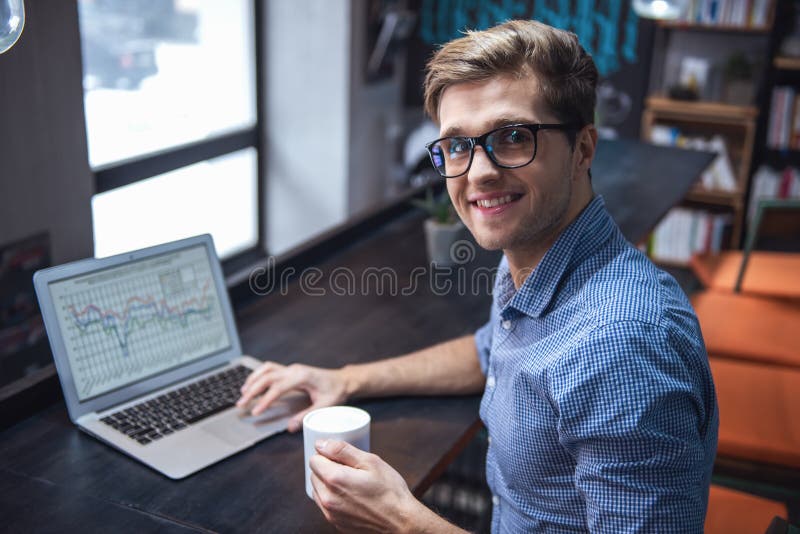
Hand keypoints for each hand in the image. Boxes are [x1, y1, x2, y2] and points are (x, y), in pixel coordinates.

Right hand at [236, 362, 347, 431]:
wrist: (343, 381)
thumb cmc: (336, 391)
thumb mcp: (324, 405)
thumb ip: (306, 416)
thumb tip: (290, 426)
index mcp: (302, 377)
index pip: (277, 388)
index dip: (265, 400)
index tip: (255, 411)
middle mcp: (294, 370)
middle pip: (267, 377)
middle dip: (252, 390)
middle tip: (241, 404)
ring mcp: (291, 368)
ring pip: (266, 369)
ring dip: (253, 379)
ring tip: (242, 393)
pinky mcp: (290, 370)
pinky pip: (270, 368)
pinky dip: (259, 375)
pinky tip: (252, 383)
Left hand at [310, 440, 448, 532]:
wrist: (400, 522)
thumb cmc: (389, 491)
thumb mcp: (370, 461)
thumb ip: (342, 450)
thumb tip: (321, 444)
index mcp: (335, 480)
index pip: (314, 460)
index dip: (326, 454)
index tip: (339, 456)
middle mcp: (328, 499)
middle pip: (314, 475)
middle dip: (326, 468)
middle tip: (348, 467)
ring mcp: (330, 514)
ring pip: (318, 491)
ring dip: (327, 483)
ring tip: (349, 481)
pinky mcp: (335, 523)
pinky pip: (325, 505)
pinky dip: (332, 497)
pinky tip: (350, 495)